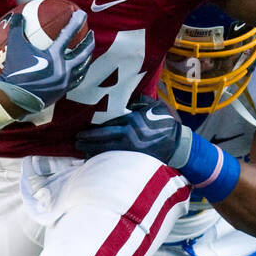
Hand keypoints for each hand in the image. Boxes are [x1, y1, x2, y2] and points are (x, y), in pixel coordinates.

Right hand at [0, 11, 94, 114]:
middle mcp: (64, 68)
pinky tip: (81, 69)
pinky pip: (78, 79)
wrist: (15, 98)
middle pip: (82, 53)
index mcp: (54, 56)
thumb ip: (17, 29)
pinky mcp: (64, 90)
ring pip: (83, 67)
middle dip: (88, 42)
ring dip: (87, 57)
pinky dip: (81, 72)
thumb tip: (17, 15)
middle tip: (92, 33)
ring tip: (88, 51)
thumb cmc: (14, 71)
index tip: (82, 14)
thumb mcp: (14, 47)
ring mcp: (65, 81)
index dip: (76, 23)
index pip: (68, 35)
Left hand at [75, 96, 191, 165]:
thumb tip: (127, 97)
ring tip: (80, 149)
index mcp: (133, 120)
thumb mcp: (155, 107)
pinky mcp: (134, 158)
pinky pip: (113, 158)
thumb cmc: (166, 125)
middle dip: (88, 139)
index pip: (109, 122)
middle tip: (76, 140)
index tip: (82, 126)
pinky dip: (102, 158)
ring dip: (91, 149)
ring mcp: (131, 147)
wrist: (179, 145)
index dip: (94, 126)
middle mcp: (130, 134)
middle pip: (104, 137)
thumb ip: (140, 101)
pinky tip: (92, 158)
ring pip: (106, 149)